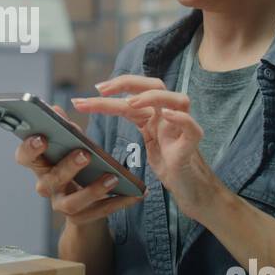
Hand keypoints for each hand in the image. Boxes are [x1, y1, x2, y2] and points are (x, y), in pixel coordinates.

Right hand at [14, 104, 141, 226]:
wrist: (84, 207)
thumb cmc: (76, 168)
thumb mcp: (70, 146)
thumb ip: (65, 130)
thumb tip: (55, 109)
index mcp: (40, 165)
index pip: (24, 157)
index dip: (29, 149)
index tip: (42, 137)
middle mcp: (46, 187)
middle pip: (51, 179)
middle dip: (68, 166)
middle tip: (84, 154)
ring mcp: (62, 205)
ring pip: (73, 202)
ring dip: (93, 190)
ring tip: (112, 177)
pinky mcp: (81, 218)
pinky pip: (99, 212)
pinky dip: (118, 202)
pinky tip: (134, 194)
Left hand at [72, 75, 215, 218]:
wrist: (191, 192)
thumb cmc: (169, 167)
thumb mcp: (146, 145)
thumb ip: (134, 127)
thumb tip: (106, 123)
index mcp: (155, 117)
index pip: (133, 95)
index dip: (109, 93)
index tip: (82, 99)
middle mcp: (169, 118)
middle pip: (154, 86)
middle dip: (126, 82)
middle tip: (100, 89)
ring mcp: (181, 130)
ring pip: (177, 99)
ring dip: (153, 96)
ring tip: (131, 102)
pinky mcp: (191, 148)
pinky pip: (192, 128)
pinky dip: (182, 119)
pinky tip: (168, 116)